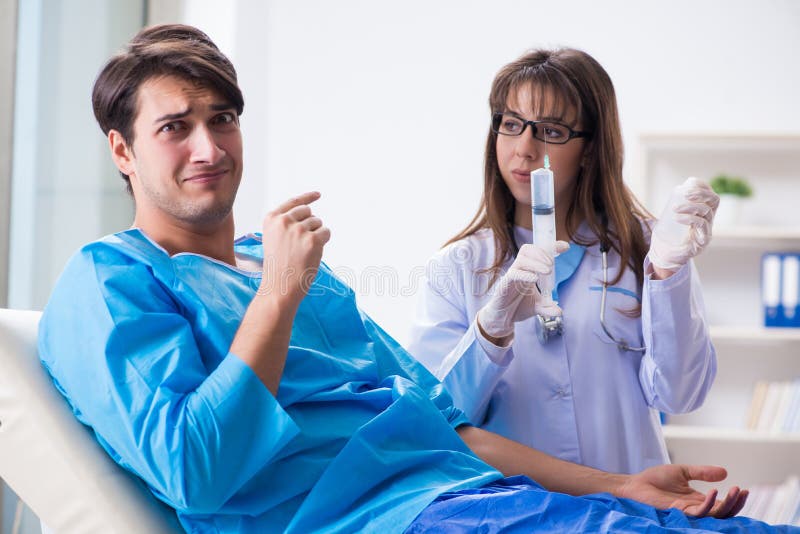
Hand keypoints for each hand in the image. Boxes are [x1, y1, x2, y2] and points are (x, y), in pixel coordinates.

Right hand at [259, 191, 330, 303]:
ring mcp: (298, 229)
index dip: (307, 197)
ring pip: (318, 223)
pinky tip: (313, 253)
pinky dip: (324, 241)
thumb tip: (310, 213)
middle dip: (310, 224)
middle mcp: (284, 221)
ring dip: (316, 235)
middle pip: (308, 212)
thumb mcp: (274, 239)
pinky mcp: (312, 240)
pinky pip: (326, 232)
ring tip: (303, 251)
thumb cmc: (279, 266)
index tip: (318, 194)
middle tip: (302, 244)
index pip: (293, 202)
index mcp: (271, 219)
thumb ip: (286, 224)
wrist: (280, 287)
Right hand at [477, 241, 568, 340]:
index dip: (551, 247)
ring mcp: (512, 275)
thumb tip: (560, 311)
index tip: (565, 247)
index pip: (538, 251)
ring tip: (548, 271)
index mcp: (528, 270)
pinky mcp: (505, 284)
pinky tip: (534, 279)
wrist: (504, 318)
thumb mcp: (538, 307)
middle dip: (542, 253)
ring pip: (521, 260)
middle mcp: (520, 269)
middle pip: (528, 249)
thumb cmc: (519, 307)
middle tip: (552, 264)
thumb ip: (549, 307)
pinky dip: (525, 274)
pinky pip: (514, 274)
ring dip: (536, 263)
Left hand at [618, 464, 747, 518]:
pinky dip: (709, 503)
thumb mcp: (683, 471)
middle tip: (743, 492)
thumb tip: (725, 472)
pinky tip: (715, 491)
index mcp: (698, 500)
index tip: (744, 490)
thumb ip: (702, 472)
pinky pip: (699, 511)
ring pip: (714, 514)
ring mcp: (688, 511)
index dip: (734, 500)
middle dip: (736, 504)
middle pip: (722, 512)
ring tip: (736, 491)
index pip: (721, 504)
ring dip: (727, 504)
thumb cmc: (655, 479)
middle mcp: (696, 508)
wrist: (635, 484)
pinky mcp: (679, 512)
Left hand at [649, 177, 719, 272]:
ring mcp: (708, 230)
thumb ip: (678, 204)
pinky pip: (701, 225)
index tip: (689, 183)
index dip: (703, 186)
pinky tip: (678, 218)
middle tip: (685, 193)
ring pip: (707, 211)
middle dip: (701, 193)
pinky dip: (689, 218)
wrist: (668, 256)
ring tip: (675, 209)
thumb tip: (679, 188)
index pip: (710, 194)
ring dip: (690, 206)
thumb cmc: (671, 235)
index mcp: (704, 211)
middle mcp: (709, 219)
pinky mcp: (704, 240)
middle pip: (715, 200)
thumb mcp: (674, 216)